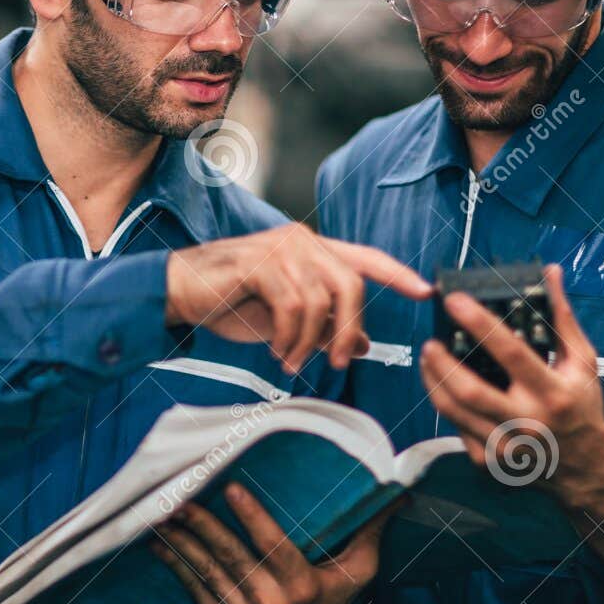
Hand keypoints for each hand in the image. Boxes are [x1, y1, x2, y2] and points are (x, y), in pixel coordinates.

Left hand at [149, 482, 388, 603]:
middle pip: (232, 559)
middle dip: (203, 526)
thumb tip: (397, 491)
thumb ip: (369, 531)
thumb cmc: (336, 601)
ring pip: (209, 574)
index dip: (253, 519)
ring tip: (161, 516)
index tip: (232, 489)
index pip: (275, 548)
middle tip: (180, 498)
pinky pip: (197, 593)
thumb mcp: (359, 571)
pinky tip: (160, 545)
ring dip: (182, 543)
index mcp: (305, 589)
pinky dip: (176, 568)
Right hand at [166, 224, 430, 374]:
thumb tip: (363, 344)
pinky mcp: (260, 263)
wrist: (177, 291)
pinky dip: (290, 337)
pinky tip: (276, 352)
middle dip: (349, 329)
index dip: (397, 274)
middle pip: (350, 285)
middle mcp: (301, 241)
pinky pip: (294, 306)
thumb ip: (323, 326)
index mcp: (310, 249)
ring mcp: (280, 248)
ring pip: (321, 301)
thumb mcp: (284, 321)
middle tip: (337, 362)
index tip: (426, 291)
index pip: (364, 258)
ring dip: (309, 342)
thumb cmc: (229, 301)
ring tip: (290, 361)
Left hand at [419, 265, 603, 580]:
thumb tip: (548, 273)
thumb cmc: (582, 407)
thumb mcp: (583, 361)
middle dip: (442, 363)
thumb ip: (560, 318)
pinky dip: (447, 405)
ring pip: (454, 411)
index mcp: (552, 392)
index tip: (455, 301)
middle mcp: (527, 422)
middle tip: (429, 341)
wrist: (584, 466)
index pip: (511, 354)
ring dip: (434, 381)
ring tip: (428, 358)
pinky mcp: (488, 460)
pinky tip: (443, 387)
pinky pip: (457, 429)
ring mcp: (505, 446)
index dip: (480, 325)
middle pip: (471, 391)